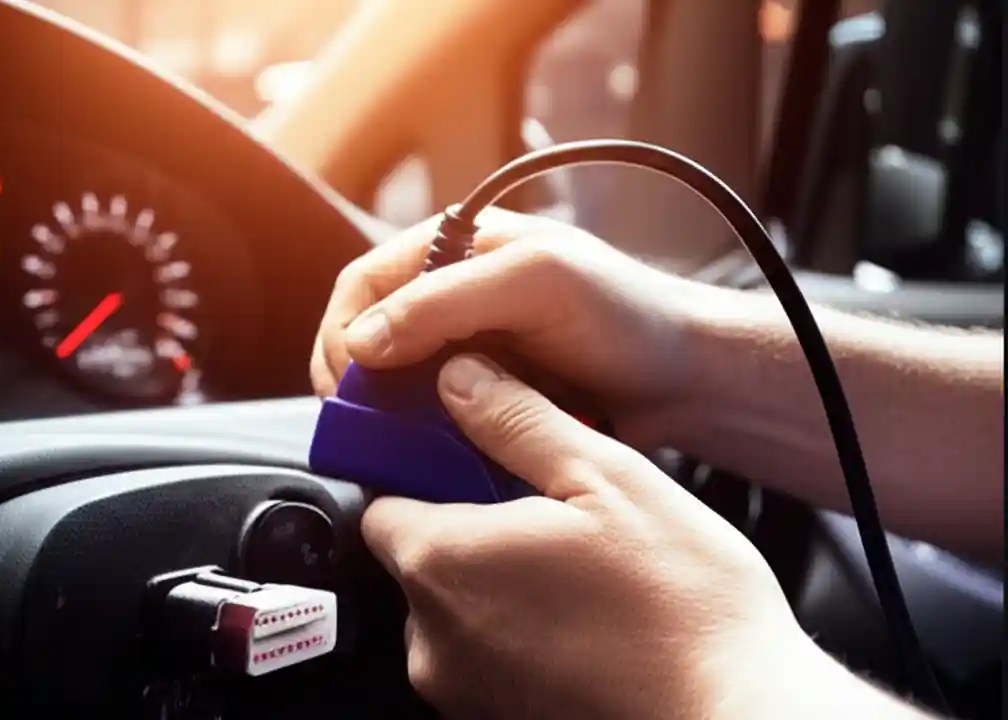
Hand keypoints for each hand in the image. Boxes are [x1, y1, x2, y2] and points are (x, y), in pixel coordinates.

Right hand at [310, 208, 716, 445]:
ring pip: (392, 382)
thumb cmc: (624, 313)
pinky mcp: (481, 396)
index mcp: (454, 249)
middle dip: (356, 381)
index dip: (343, 333)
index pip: (363, 284)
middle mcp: (450, 296)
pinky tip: (429, 454)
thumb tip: (361, 343)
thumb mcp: (532, 284)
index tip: (348, 384)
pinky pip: (427, 416)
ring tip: (396, 444)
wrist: (685, 377)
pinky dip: (418, 436)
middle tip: (364, 425)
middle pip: (367, 336)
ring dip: (385, 414)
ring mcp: (464, 349)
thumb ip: (444, 302)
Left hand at [361, 354, 932, 719]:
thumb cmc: (682, 606)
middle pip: (418, 558)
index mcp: (442, 563)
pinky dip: (519, 634)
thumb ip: (517, 422)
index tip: (470, 459)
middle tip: (547, 513)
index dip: (422, 474)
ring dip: (497, 583)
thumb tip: (459, 378)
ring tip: (577, 571)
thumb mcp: (605, 479)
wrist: (739, 718)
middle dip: (469, 528)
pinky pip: (485, 658)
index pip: (379, 503)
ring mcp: (460, 692)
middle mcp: (432, 638)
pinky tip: (584, 619)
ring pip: (454, 611)